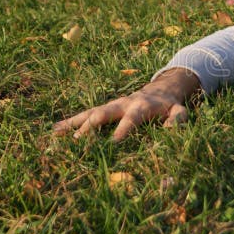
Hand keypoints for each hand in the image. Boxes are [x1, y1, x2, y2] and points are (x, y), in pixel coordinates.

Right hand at [53, 68, 201, 140]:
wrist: (160, 90)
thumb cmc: (169, 105)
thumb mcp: (179, 111)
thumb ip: (177, 119)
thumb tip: (170, 129)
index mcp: (142, 106)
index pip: (132, 118)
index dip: (123, 129)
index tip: (113, 143)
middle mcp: (122, 104)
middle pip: (104, 114)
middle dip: (90, 127)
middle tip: (76, 142)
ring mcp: (111, 106)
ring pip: (89, 113)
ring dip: (73, 123)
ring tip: (55, 133)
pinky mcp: (104, 108)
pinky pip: (85, 115)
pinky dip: (70, 122)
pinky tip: (54, 131)